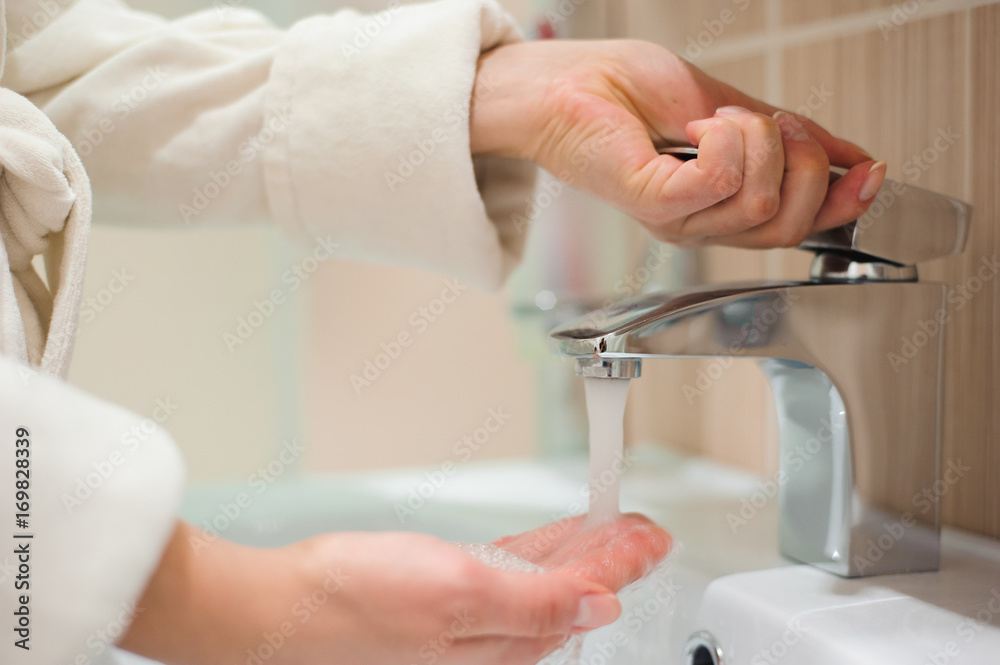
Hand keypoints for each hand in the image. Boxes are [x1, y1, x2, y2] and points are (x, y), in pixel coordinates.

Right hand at [121, 517, 669, 664]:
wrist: (283, 606)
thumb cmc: (356, 605)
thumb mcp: (459, 595)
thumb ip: (535, 605)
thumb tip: (600, 608)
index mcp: (504, 642)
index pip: (582, 599)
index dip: (622, 564)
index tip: (651, 538)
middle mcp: (491, 636)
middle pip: (568, 592)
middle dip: (610, 558)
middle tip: (643, 531)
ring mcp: (466, 615)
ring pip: (540, 582)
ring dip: (578, 553)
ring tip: (611, 529)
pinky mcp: (441, 596)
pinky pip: (505, 574)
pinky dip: (534, 554)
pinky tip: (548, 543)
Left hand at [470, 39, 884, 248]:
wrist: (561, 81)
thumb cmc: (623, 90)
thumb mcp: (728, 109)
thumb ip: (784, 137)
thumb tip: (847, 154)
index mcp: (718, 207)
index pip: (796, 228)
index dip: (841, 201)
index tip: (872, 171)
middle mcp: (699, 223)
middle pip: (788, 223)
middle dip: (804, 162)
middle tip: (772, 123)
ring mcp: (675, 217)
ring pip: (762, 202)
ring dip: (758, 141)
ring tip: (719, 118)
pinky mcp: (651, 199)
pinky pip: (720, 182)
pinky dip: (727, 142)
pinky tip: (700, 127)